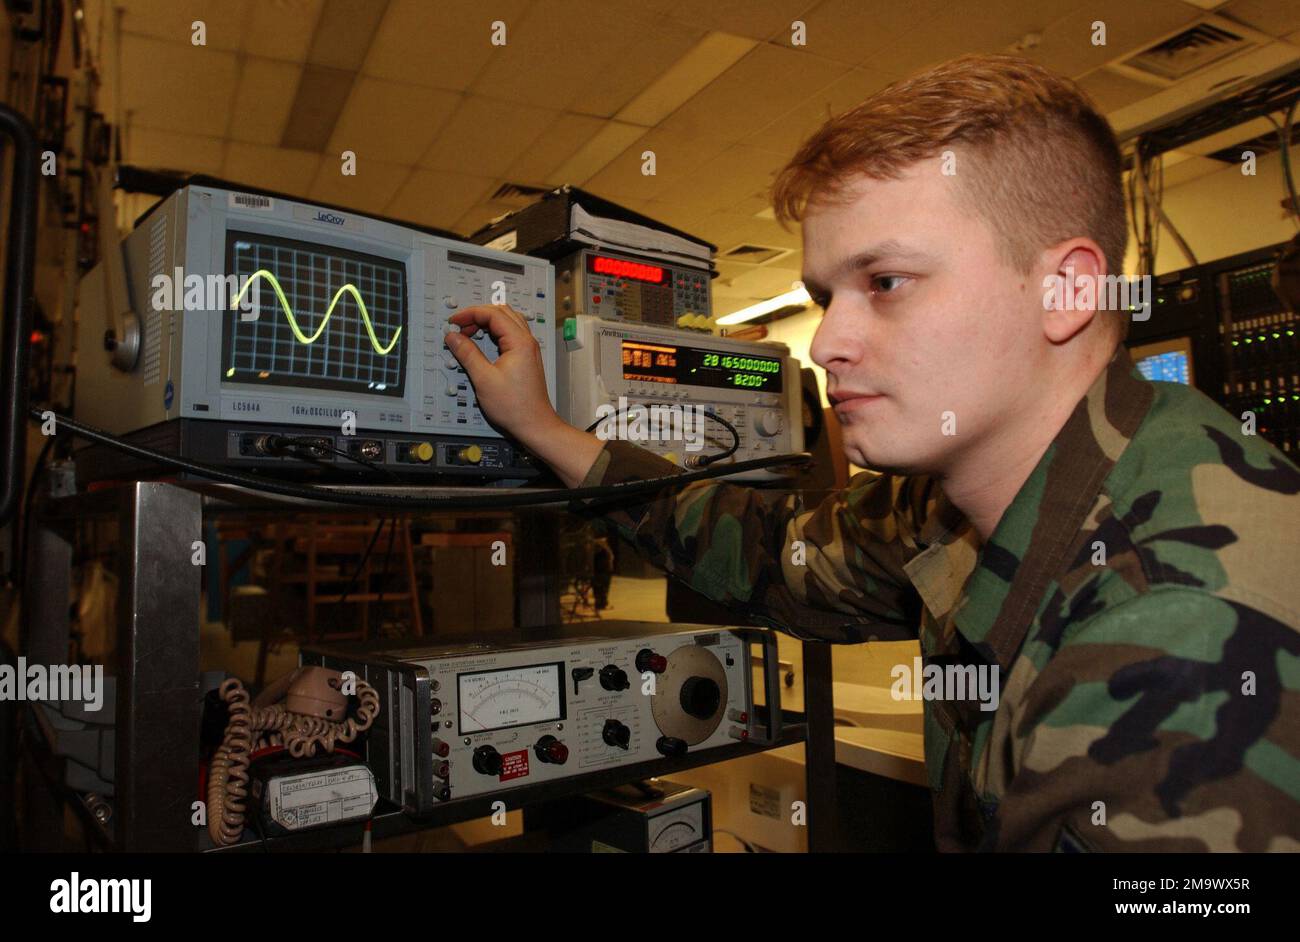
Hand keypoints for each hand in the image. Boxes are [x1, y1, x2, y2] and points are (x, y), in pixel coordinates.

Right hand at [444, 304, 559, 444]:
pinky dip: (494, 333)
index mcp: (520, 342)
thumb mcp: (483, 379)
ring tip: (468, 333)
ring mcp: (528, 349)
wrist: (534, 425)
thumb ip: (467, 354)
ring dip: (486, 323)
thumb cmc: (515, 407)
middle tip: (460, 327)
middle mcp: (527, 342)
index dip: (470, 314)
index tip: (454, 322)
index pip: (493, 314)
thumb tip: (454, 336)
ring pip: (507, 322)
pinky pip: (510, 335)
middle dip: (478, 315)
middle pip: (501, 313)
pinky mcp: (526, 358)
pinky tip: (482, 343)